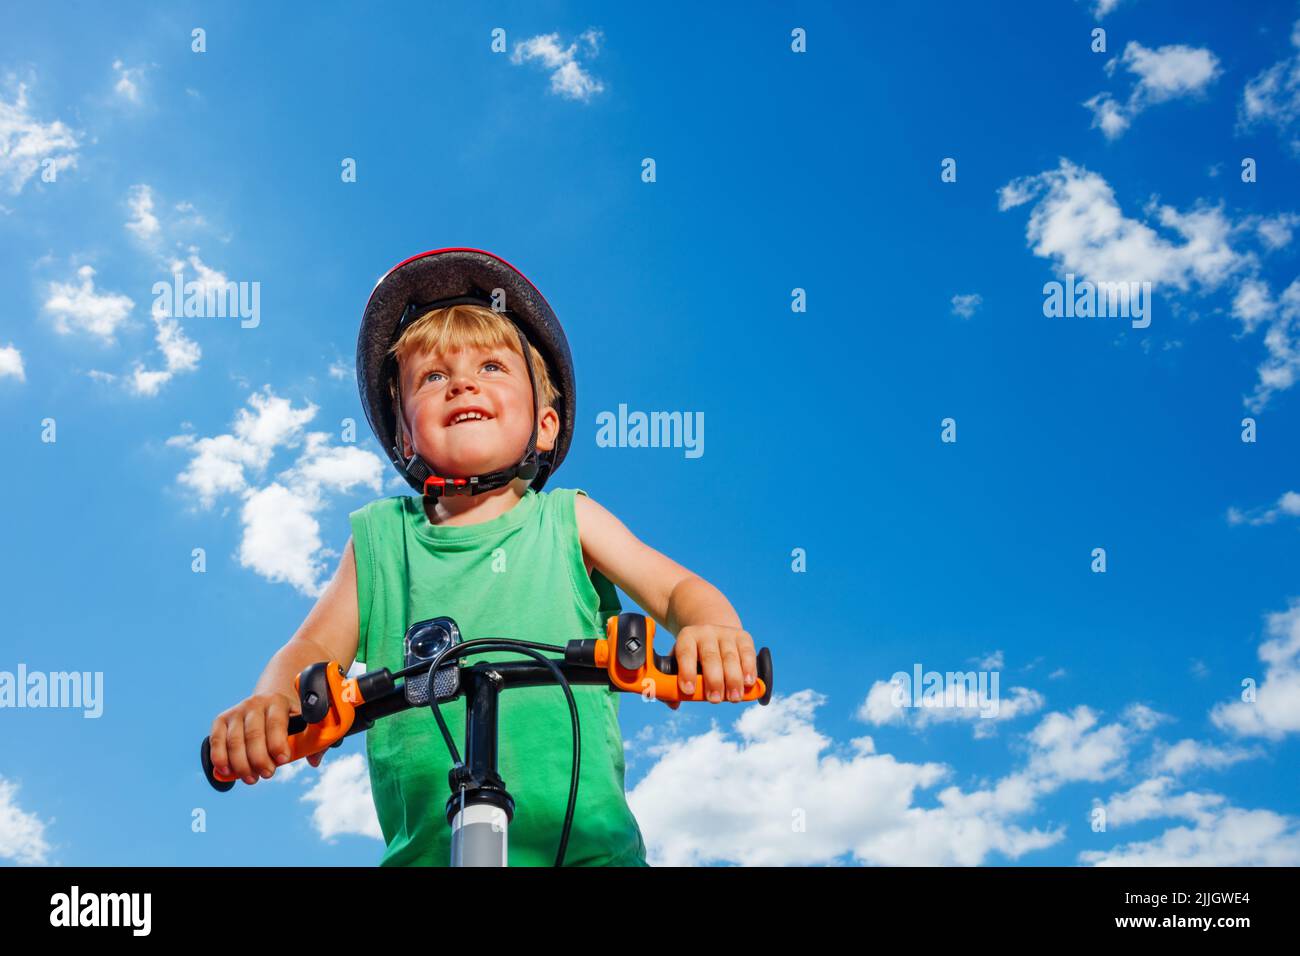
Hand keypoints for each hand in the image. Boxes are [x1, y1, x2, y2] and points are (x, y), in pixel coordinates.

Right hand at [208, 690, 322, 783]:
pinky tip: (227, 771)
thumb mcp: (302, 724)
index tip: (283, 761)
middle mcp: (255, 703)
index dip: (278, 744)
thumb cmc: (288, 720)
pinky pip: (216, 740)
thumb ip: (312, 743)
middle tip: (267, 774)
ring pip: (234, 741)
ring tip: (251, 779)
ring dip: (241, 764)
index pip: (276, 723)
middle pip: (253, 734)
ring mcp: (236, 711)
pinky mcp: (221, 720)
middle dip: (260, 759)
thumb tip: (315, 762)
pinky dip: (219, 758)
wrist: (267, 702)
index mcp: (277, 702)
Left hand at [665, 624, 757, 708]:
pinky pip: (748, 654)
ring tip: (733, 698)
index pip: (685, 653)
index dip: (687, 672)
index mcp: (687, 637)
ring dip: (733, 680)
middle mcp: (706, 632)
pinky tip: (749, 683)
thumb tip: (673, 703)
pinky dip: (749, 669)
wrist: (714, 635)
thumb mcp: (680, 663)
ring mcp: (726, 634)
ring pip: (730, 658)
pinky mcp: (743, 637)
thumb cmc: (694, 657)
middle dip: (713, 680)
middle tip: (714, 700)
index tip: (689, 691)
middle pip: (710, 657)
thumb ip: (672, 684)